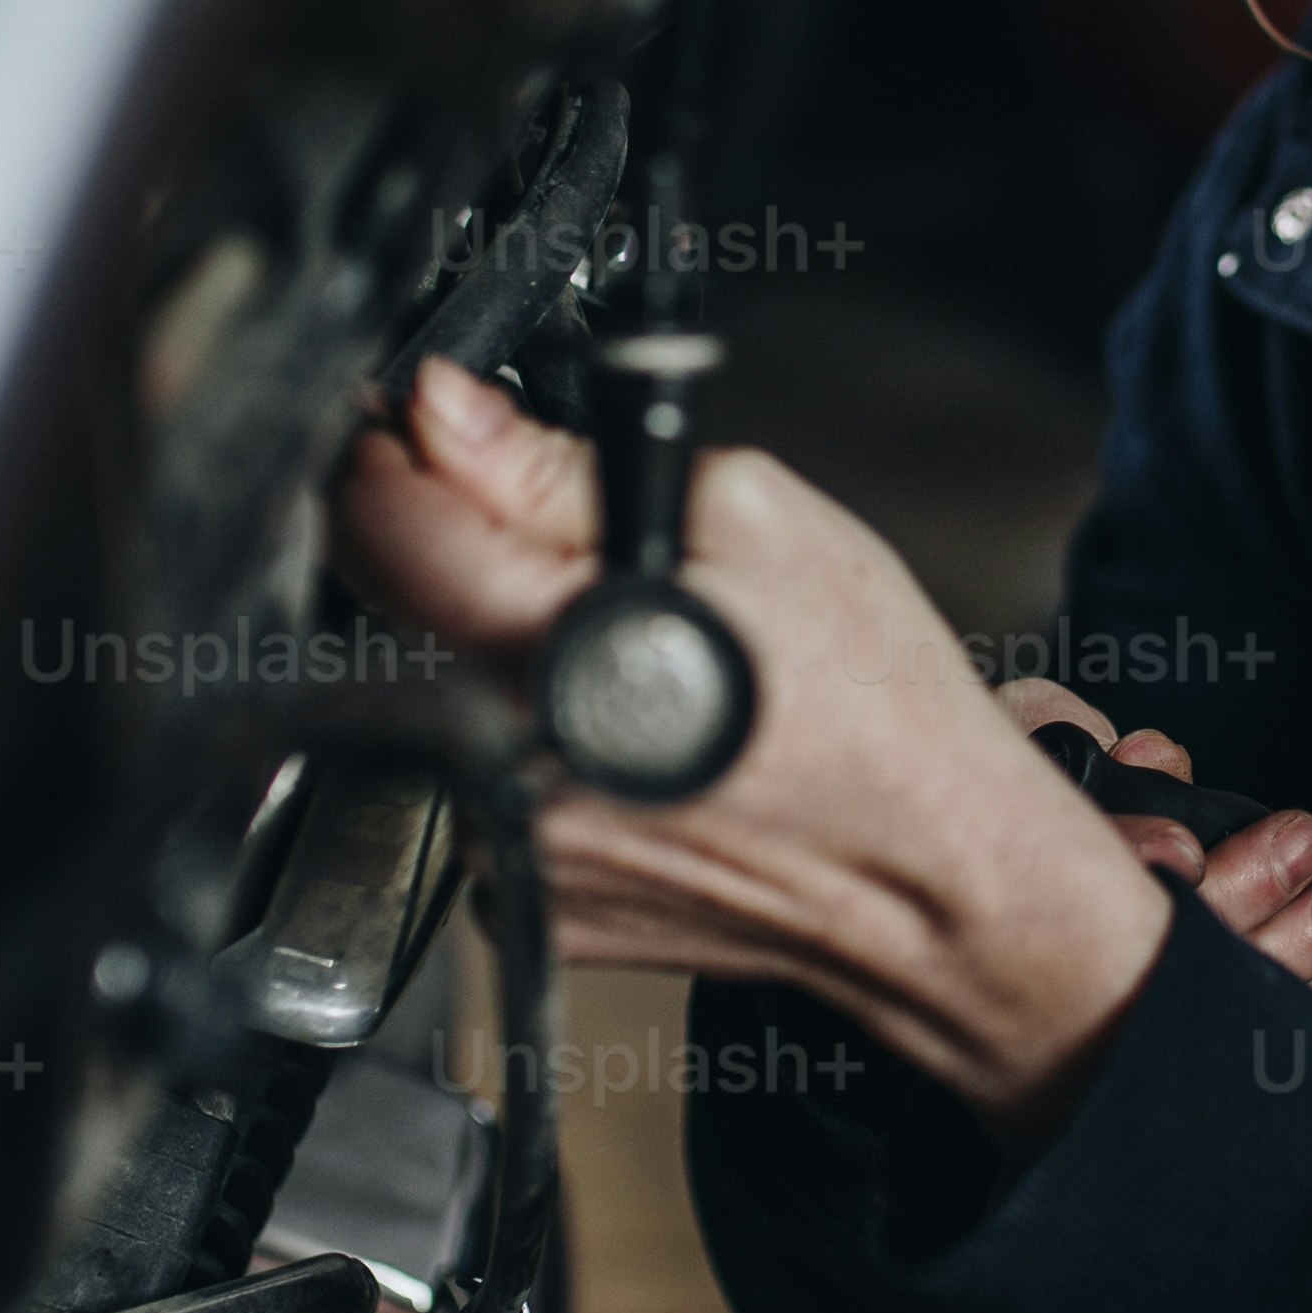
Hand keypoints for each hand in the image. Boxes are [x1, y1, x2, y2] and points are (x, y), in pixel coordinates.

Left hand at [329, 361, 1311, 1127]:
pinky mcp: (517, 900)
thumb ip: (557, 465)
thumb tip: (446, 413)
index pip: (377, 521)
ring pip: (429, 695)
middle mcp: (504, 770)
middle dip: (453, 543)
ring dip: (490, 646)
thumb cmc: (874, 707)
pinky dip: (522, 735)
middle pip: (390, 609)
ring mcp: (503, 850)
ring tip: (621, 651)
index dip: (395, 447)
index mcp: (552, 658)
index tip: (430, 426)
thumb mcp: (744, 517)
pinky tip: (621, 729)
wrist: (934, 874)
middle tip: (561, 536)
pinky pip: (471, 777)